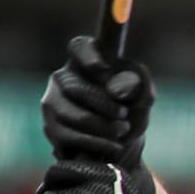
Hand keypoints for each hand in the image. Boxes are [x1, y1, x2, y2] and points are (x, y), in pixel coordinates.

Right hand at [41, 36, 154, 167]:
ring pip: (72, 114)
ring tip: (122, 130)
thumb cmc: (131, 112)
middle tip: (124, 114)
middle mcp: (64, 76)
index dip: (89, 58)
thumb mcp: (144, 97)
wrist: (122, 144)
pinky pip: (68, 135)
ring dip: (102, 126)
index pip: (79, 47)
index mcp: (88, 60)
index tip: (106, 73)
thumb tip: (118, 86)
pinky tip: (113, 146)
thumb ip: (140, 84)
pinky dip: (95, 143)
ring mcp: (53, 102)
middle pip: (76, 88)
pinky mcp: (51, 127)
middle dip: (105, 105)